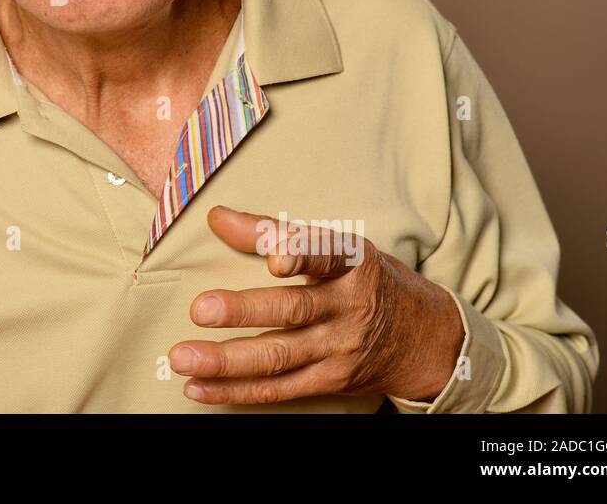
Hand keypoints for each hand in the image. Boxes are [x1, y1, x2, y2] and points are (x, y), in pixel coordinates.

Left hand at [168, 206, 464, 405]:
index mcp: (351, 263)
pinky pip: (278, 389)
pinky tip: (198, 387)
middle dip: (244, 311)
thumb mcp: (337, 247)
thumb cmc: (364, 279)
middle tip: (200, 309)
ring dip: (226, 359)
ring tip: (183, 356)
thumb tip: (216, 217)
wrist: (423, 338)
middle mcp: (349, 307)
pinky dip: (236, 390)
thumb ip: (274, 231)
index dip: (301, 253)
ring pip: (279, 356)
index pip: (325, 255)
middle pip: (293, 311)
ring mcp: (340, 349)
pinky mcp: (330, 381)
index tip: (277, 258)